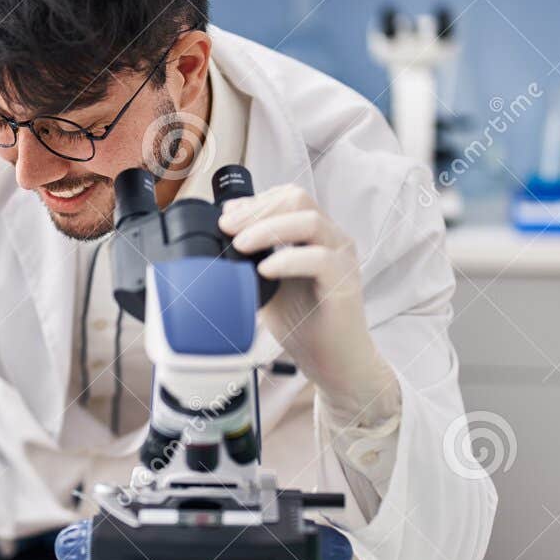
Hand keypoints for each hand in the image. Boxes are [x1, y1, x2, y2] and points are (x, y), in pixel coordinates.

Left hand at [218, 185, 398, 424]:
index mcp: (314, 234)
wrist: (332, 362)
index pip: (286, 197)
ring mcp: (341, 258)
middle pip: (297, 199)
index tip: (225, 217)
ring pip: (309, 222)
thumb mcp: (266, 284)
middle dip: (256, 210)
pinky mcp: (345, 283)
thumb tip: (213, 245)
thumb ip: (249, 261)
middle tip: (226, 227)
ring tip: (241, 245)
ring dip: (269, 228)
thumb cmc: (303, 322)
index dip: (254, 201)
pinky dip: (288, 260)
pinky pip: (320, 259)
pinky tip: (265, 271)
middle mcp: (332, 239)